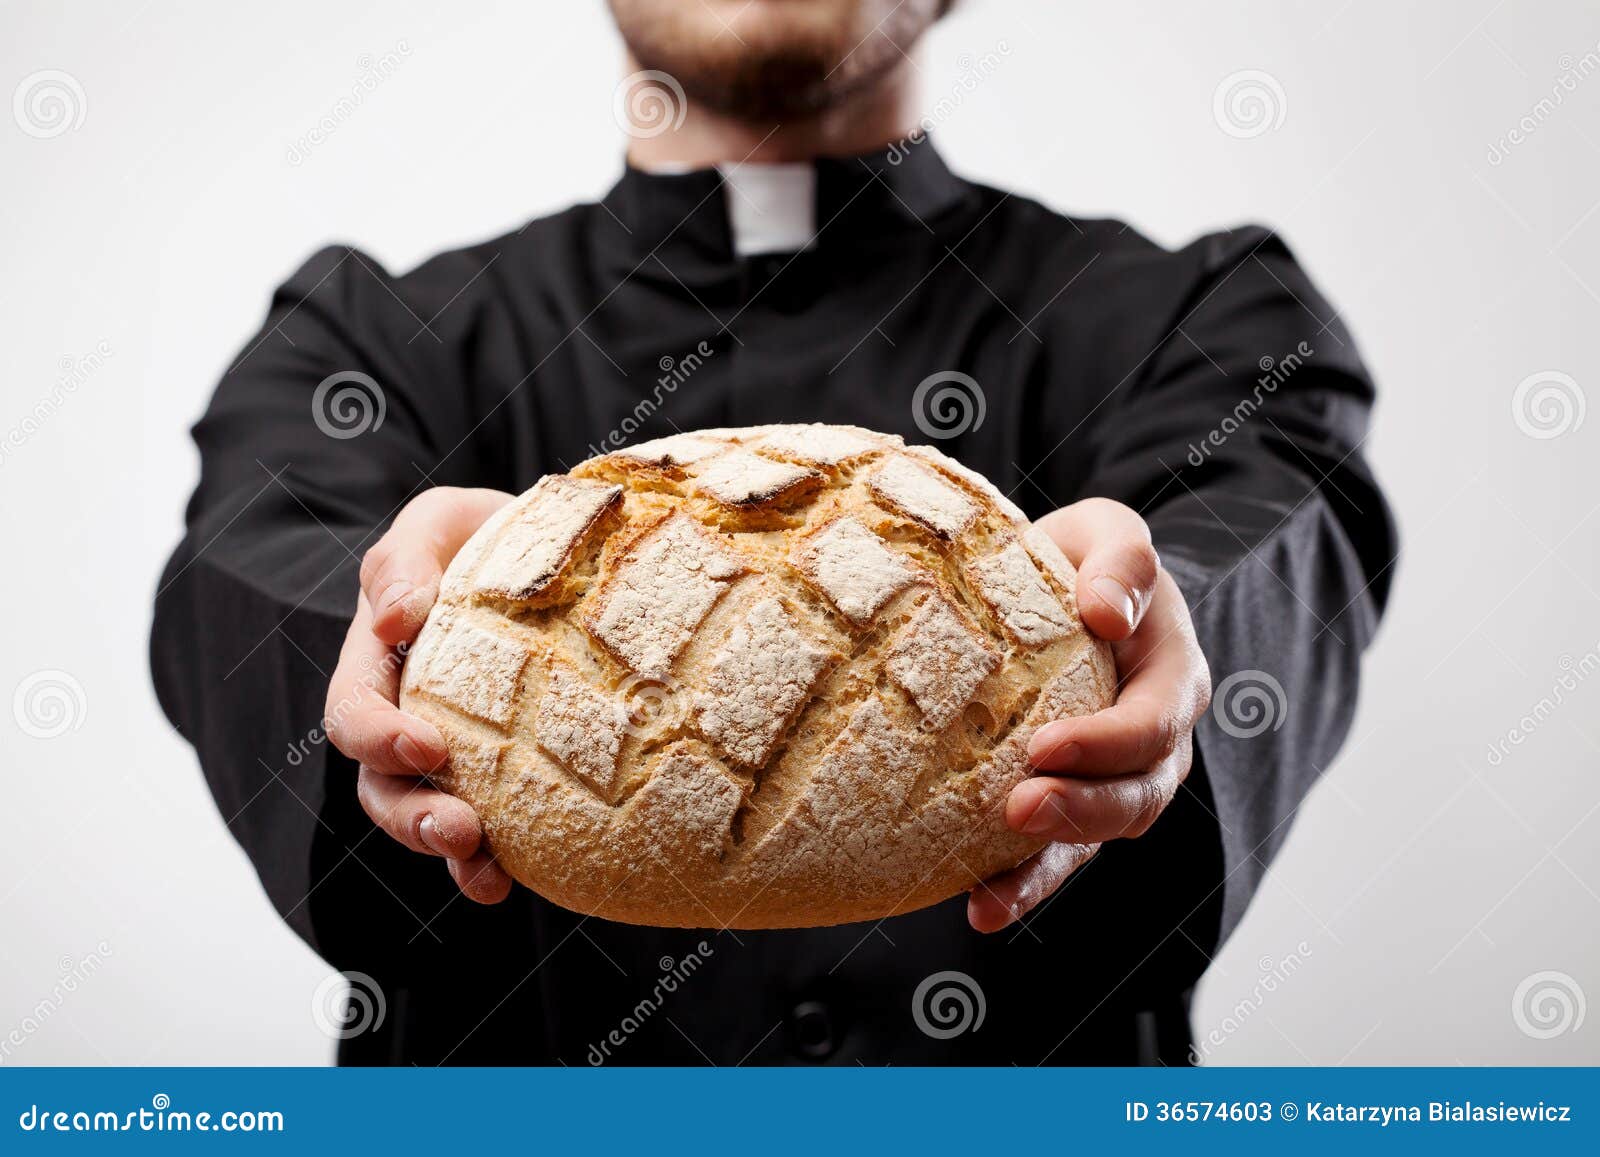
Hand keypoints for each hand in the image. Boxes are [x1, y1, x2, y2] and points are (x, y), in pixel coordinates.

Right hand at [324, 486, 516, 903]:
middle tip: (459, 828)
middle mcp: (405, 714)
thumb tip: (392, 618)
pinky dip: (490, 861)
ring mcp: (451, 751)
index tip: (429, 745)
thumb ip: (405, 560)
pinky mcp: (500, 773)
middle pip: (381, 784)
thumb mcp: (442, 522)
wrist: (555, 551)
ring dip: (447, 851)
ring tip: (485, 873)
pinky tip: (512, 881)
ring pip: (424, 817)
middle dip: (410, 816)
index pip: (354, 710)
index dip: (378, 736)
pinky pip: (488, 828)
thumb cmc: (487, 532)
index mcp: (379, 659)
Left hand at [967, 498, 1211, 932]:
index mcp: (1171, 675)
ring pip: (1094, 840)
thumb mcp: (1107, 529)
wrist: (1055, 590)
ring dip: (1045, 868)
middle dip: (1080, 811)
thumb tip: (1107, 613)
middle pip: (1135, 796)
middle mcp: (1153, 741)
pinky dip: (1019, 885)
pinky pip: (1051, 853)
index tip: (1045, 745)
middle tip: (1017, 809)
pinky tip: (978, 908)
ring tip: (990, 894)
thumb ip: (1123, 559)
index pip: (1154, 722)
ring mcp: (1111, 781)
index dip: (1107, 742)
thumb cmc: (1080, 558)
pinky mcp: (1066, 802)